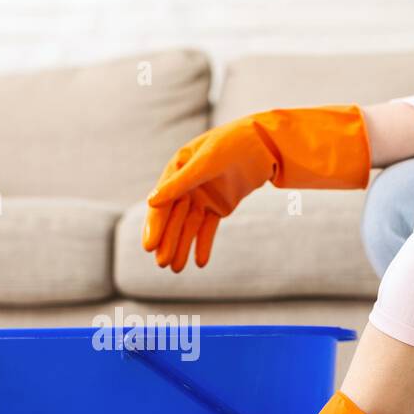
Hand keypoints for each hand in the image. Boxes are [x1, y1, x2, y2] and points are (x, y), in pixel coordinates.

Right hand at [142, 106, 371, 272]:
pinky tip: (200, 262)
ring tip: (177, 269)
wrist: (264, 143)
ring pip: (189, 227)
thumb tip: (151, 202)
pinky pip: (208, 229)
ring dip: (182, 247)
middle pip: (173, 219)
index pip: (162, 203)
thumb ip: (180, 183)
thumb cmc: (232, 144)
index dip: (155, 225)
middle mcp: (186, 185)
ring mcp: (203, 197)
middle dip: (168, 241)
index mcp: (175, 170)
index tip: (148, 247)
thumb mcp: (206, 162)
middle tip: (162, 264)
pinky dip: (204, 244)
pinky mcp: (219, 207)